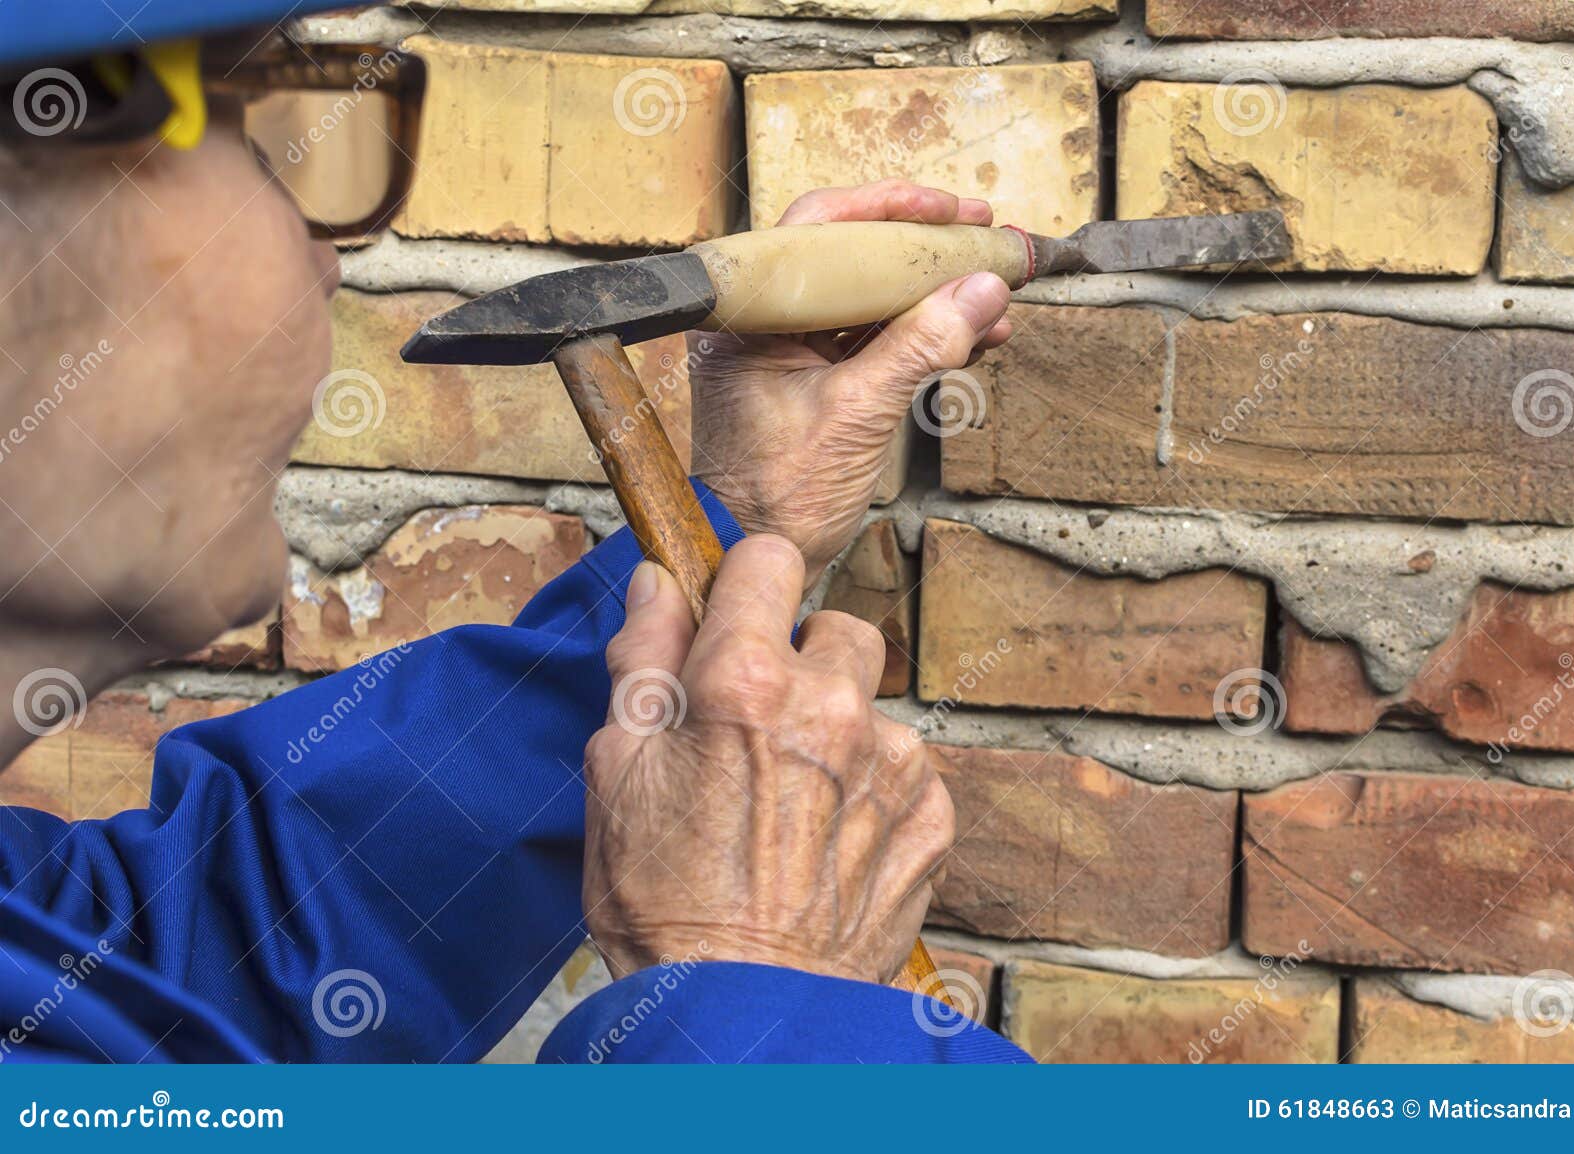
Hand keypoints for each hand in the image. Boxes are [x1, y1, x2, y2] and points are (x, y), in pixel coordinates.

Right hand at [583, 535, 953, 982]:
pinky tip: (829, 841)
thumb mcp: (615, 771)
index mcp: (745, 683)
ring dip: (839, 732)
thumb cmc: (662, 902)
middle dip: (802, 661)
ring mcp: (893, 762)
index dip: (745, 586)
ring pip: (873, 704)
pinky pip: (907, 769)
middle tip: (759, 729)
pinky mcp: (931, 815)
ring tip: (791, 803)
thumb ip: (642, 658)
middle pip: (837, 626)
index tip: (733, 621)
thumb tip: (656, 581)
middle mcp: (832, 707)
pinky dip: (874, 791)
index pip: (770, 558)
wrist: (740, 1016)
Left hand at [690, 181, 1014, 586]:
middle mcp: (764, 322)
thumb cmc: (775, 501)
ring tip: (993, 296)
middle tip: (982, 236)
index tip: (949, 212)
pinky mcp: (817, 380)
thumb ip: (920, 349)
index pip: (819, 231)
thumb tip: (982, 292)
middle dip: (924, 251)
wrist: (754, 559)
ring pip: (872, 300)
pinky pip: (876, 340)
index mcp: (748, 316)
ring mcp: (791, 351)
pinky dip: (925, 338)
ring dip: (935, 298)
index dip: (889, 210)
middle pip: (853, 258)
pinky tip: (975, 336)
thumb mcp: (856, 415)